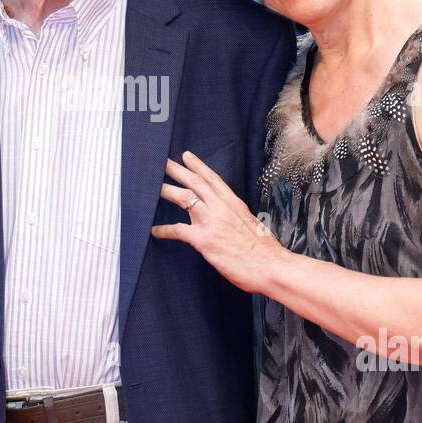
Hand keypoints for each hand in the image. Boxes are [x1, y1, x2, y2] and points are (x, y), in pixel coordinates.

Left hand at [150, 151, 285, 294]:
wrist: (272, 266)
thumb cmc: (266, 252)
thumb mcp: (252, 225)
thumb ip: (237, 219)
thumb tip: (229, 222)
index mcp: (234, 204)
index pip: (213, 179)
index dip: (198, 166)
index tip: (186, 156)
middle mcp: (222, 207)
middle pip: (195, 182)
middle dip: (176, 170)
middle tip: (161, 161)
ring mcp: (212, 222)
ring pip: (183, 198)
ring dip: (165, 190)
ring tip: (149, 186)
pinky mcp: (204, 240)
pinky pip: (177, 230)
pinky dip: (163, 230)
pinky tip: (153, 231)